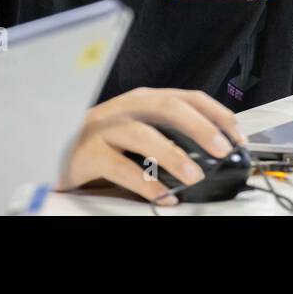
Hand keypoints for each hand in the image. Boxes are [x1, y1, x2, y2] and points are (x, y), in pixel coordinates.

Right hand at [59, 87, 244, 204]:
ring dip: (173, 156)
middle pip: (168, 108)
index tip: (237, 135)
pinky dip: (144, 183)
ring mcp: (104, 128)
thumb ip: (169, 134)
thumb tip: (213, 151)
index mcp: (145, 99)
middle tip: (223, 150)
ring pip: (143, 134)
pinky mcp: (87, 153)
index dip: (217, 113)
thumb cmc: (104, 141)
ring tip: (194, 176)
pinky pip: (120, 167)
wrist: (54, 149)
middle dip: (201, 128)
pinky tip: (162, 196)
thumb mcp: (140, 130)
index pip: (188, 97)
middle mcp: (126, 107)